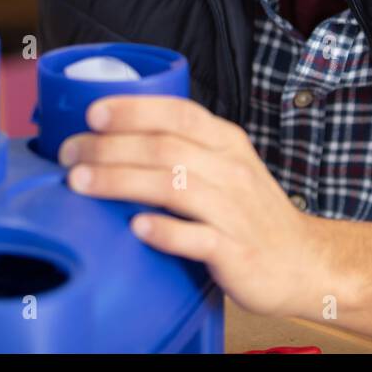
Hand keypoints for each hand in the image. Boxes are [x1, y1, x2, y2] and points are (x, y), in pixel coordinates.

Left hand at [58, 95, 322, 317]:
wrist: (302, 262)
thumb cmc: (250, 213)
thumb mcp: (225, 166)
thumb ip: (181, 149)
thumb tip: (111, 137)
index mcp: (226, 142)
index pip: (178, 113)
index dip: (134, 109)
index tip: (92, 113)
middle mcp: (231, 170)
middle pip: (165, 147)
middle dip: (109, 146)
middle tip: (69, 153)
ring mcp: (235, 211)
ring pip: (173, 186)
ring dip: (121, 181)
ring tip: (81, 182)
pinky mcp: (237, 252)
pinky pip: (198, 237)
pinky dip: (165, 231)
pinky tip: (136, 228)